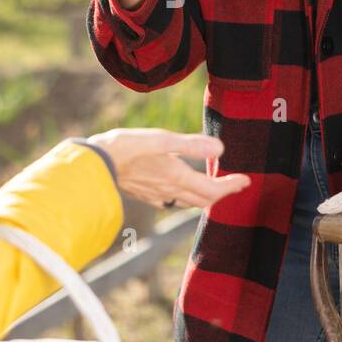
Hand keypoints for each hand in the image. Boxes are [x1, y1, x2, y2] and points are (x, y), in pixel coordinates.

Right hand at [86, 128, 249, 209]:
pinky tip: (181, 189)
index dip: (232, 186)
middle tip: (236, 184)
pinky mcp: (145, 195)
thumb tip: (221, 150)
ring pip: (189, 202)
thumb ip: (192, 145)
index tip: (246, 181)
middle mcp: (170, 191)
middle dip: (222, 193)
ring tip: (213, 186)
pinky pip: (172, 201)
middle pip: (204, 200)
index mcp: (178, 178)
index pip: (214, 189)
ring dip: (205, 196)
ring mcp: (157, 196)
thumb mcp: (162, 139)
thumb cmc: (128, 147)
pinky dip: (186, 196)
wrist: (96, 163)